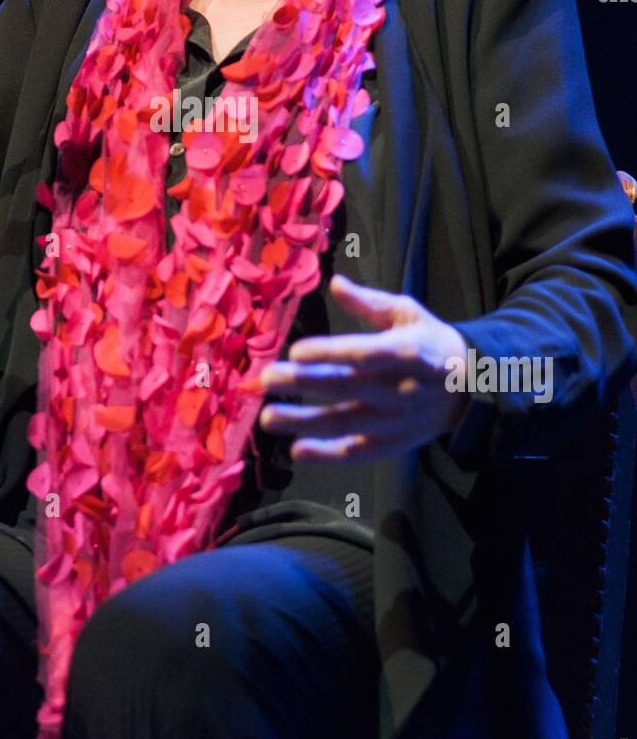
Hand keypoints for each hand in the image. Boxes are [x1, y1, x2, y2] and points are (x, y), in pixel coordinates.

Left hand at [258, 273, 469, 463]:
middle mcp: (399, 389)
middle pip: (346, 388)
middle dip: (304, 384)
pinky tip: (298, 450)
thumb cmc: (431, 342)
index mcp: (406, 352)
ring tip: (268, 418)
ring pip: (345, 424)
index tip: (296, 351)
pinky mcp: (392, 443)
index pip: (365, 354)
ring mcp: (394, 421)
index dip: (330, 354)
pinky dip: (328, 456)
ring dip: (304, 423)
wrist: (473, 387)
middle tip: (265, 379)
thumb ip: (369, 302)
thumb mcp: (408, 313)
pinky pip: (357, 453)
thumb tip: (335, 283)